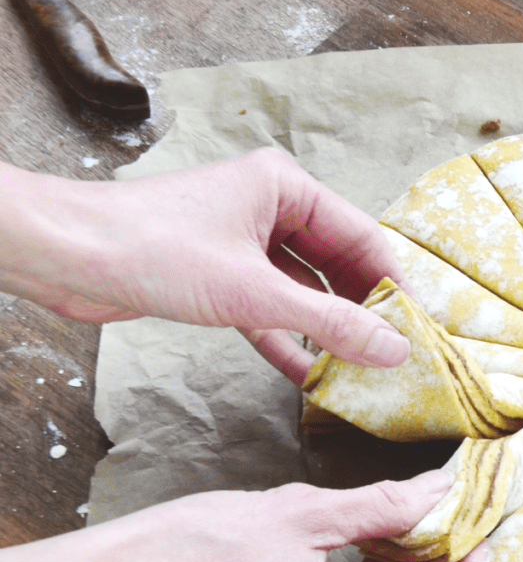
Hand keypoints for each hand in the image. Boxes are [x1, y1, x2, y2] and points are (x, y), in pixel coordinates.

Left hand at [0, 149, 410, 384]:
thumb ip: (330, 323)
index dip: (395, 284)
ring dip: (328, 329)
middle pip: (339, 263)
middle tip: (395, 354)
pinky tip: (311, 374)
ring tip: (361, 369)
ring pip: (306, 289)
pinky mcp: (219, 274)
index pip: (363, 237)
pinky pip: (271, 308)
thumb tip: (393, 349)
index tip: (420, 326)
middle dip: (365, 310)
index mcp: (285, 187)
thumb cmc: (151, 249)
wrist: (64, 256)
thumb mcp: (254, 293)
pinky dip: (289, 338)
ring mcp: (243, 241)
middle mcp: (269, 207)